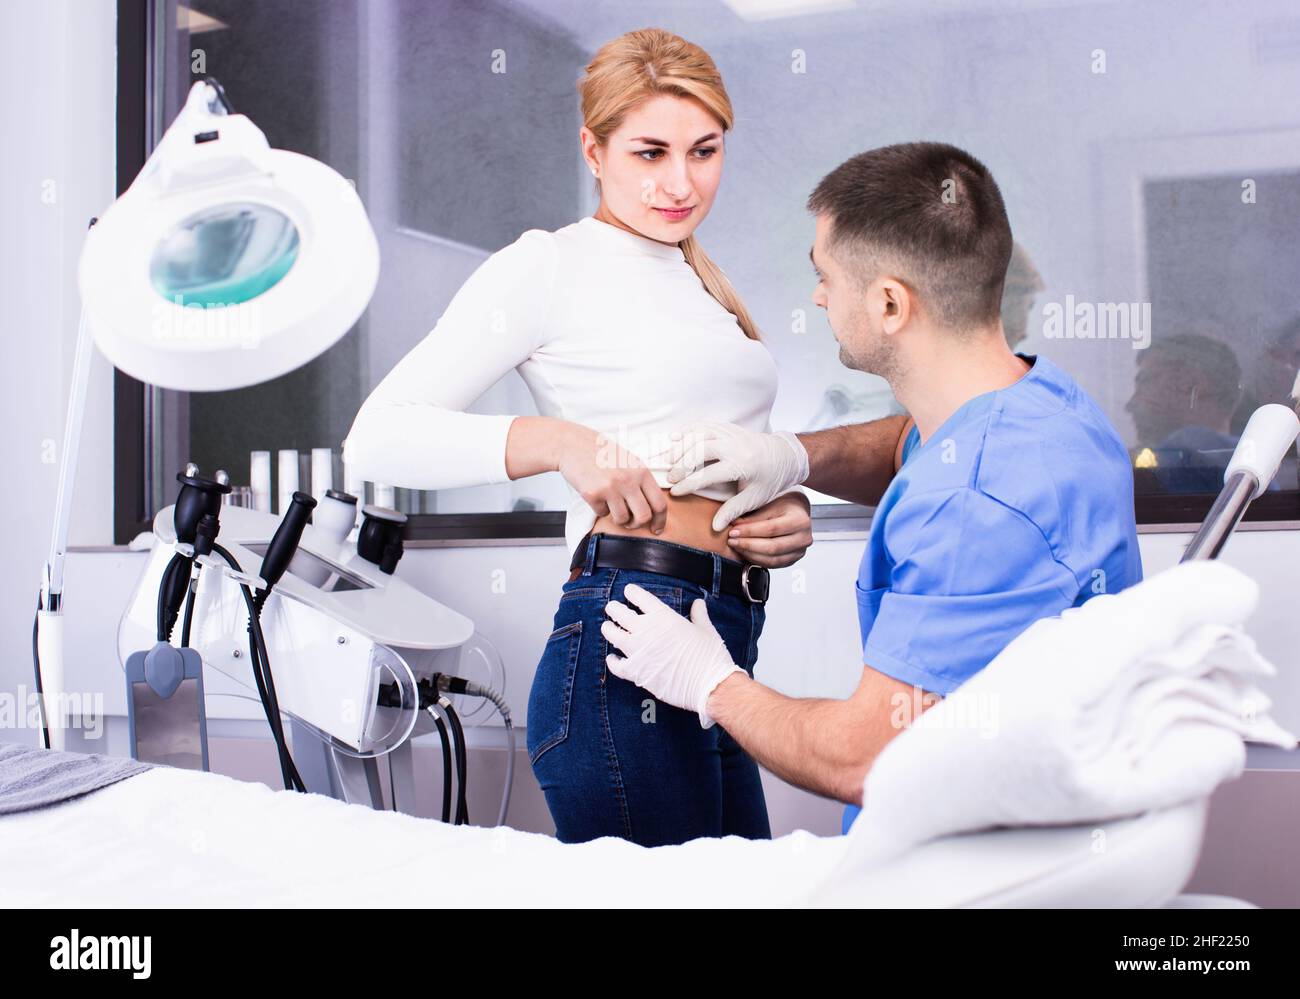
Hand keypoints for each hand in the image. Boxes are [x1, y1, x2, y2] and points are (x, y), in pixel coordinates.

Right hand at [556, 423, 667, 532]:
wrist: (574, 445)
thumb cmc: (603, 454)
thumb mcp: (629, 461)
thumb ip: (642, 481)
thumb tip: (653, 508)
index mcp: (641, 471)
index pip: (659, 503)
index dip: (660, 520)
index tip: (656, 528)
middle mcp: (628, 480)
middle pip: (643, 516)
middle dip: (637, 524)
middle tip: (631, 522)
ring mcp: (610, 487)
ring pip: (622, 519)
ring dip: (618, 519)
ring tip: (612, 507)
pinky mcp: (593, 494)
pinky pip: (602, 513)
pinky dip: (601, 509)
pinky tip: (598, 496)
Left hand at [602, 583, 742, 727]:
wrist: (709, 684)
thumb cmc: (710, 656)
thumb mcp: (706, 630)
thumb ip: (699, 615)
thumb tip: (698, 603)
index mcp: (664, 616)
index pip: (640, 597)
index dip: (631, 592)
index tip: (628, 591)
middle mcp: (646, 630)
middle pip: (620, 613)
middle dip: (614, 608)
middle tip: (612, 608)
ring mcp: (638, 651)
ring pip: (612, 635)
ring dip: (608, 629)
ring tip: (607, 627)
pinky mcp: (635, 672)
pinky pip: (616, 664)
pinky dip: (612, 660)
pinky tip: (612, 658)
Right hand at [658, 421, 808, 530]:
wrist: (786, 456)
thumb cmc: (770, 480)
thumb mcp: (754, 498)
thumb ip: (733, 510)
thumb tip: (715, 527)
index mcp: (742, 465)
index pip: (708, 474)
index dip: (689, 484)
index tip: (675, 492)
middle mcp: (736, 446)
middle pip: (701, 449)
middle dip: (682, 463)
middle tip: (670, 477)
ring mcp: (732, 434)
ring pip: (701, 433)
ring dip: (682, 445)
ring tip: (669, 458)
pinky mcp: (729, 428)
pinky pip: (705, 424)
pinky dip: (689, 430)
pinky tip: (676, 437)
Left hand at [727, 490, 812, 567]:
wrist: (797, 510)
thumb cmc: (784, 504)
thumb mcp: (770, 503)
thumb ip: (753, 516)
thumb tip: (734, 525)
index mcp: (800, 520)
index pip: (771, 529)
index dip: (750, 531)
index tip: (733, 531)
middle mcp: (804, 538)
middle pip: (772, 547)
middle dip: (748, 545)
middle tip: (731, 540)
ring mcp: (800, 551)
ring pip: (772, 559)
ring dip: (750, 554)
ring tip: (736, 546)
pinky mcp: (793, 560)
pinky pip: (773, 565)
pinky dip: (757, 560)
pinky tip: (745, 552)